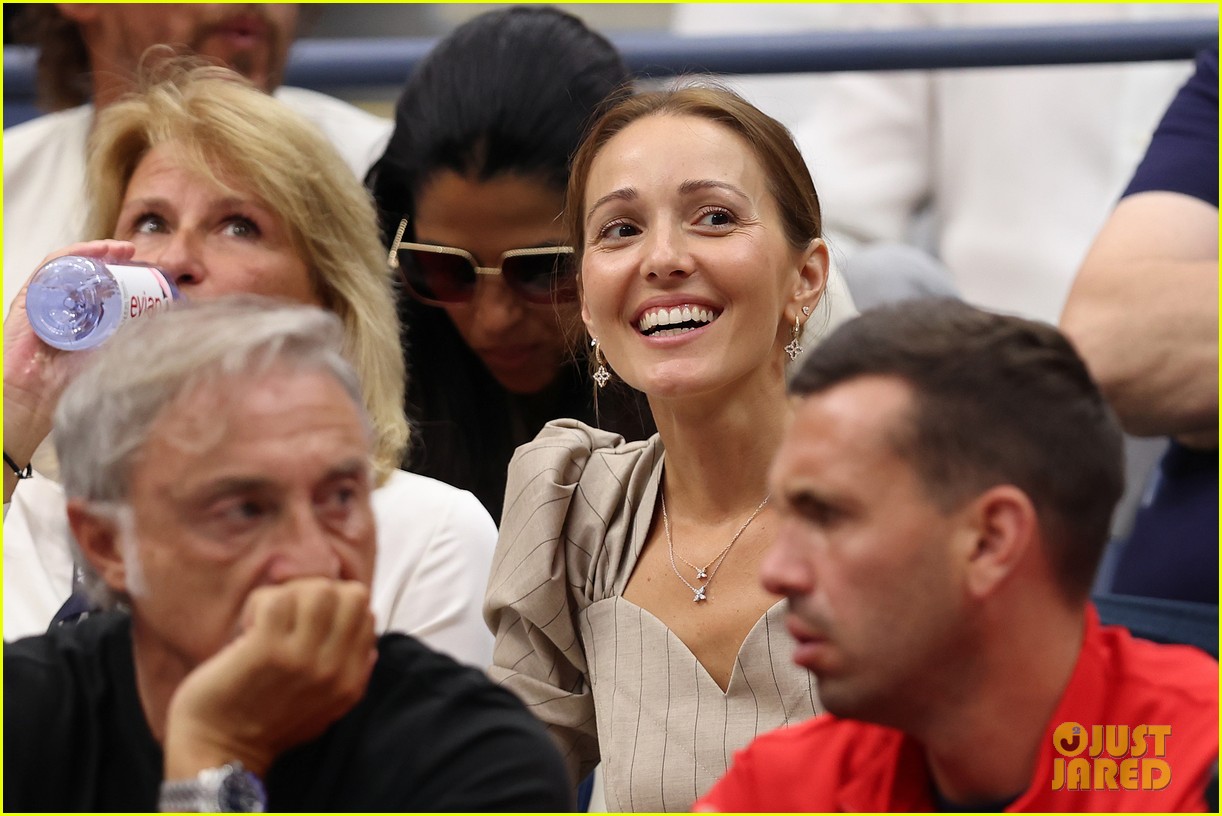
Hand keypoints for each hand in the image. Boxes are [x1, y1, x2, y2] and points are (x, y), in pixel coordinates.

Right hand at [3, 241, 136, 498]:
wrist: (30, 398)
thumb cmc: (65, 385)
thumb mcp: (109, 360)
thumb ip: (133, 349)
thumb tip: (172, 341)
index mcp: (82, 321)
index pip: (104, 290)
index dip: (126, 278)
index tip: (149, 273)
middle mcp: (63, 307)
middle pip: (89, 274)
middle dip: (114, 260)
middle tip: (138, 255)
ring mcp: (46, 300)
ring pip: (72, 267)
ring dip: (97, 252)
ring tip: (121, 249)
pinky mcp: (30, 298)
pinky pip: (49, 268)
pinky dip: (72, 255)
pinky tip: (93, 252)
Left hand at [162, 578, 377, 777]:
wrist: (221, 751)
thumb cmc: (268, 727)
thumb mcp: (326, 710)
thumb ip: (353, 678)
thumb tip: (371, 648)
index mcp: (350, 681)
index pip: (366, 612)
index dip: (336, 604)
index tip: (308, 620)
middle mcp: (334, 670)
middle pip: (350, 595)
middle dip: (318, 593)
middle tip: (290, 614)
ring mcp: (301, 659)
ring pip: (316, 591)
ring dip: (289, 596)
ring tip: (268, 620)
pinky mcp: (267, 651)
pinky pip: (276, 599)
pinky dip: (259, 604)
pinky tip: (249, 627)